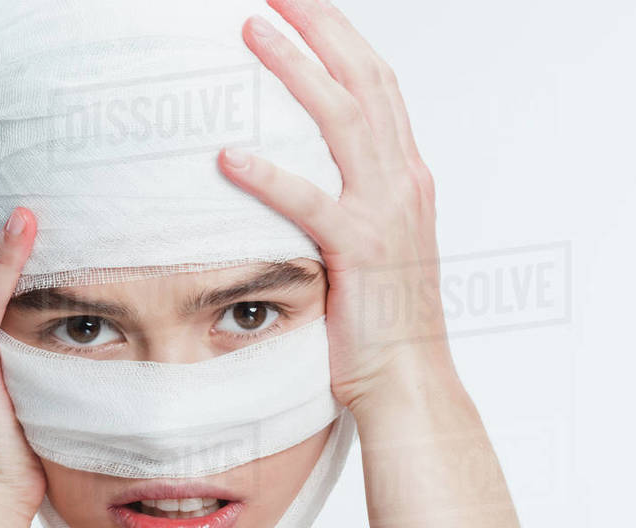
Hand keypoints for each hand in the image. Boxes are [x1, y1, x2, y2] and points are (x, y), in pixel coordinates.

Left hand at [219, 0, 457, 414]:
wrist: (408, 381)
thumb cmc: (381, 319)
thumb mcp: (371, 244)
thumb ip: (350, 199)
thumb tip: (304, 172)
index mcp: (405, 176)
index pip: (376, 85)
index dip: (340, 38)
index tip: (300, 6)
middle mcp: (403, 182)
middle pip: (364, 81)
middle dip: (320, 28)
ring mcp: (387, 213)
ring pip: (343, 121)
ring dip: (295, 70)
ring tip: (250, 32)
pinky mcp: (361, 254)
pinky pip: (311, 204)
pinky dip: (270, 176)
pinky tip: (227, 156)